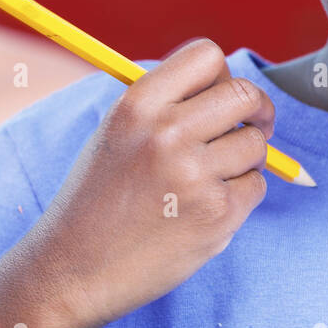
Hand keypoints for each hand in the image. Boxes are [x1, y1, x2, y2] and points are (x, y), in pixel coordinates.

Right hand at [0, 38, 272, 327]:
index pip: (207, 56)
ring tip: (210, 180)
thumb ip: (169, 105)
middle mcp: (166, 133)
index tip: (224, 97)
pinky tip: (204, 211)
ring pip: (256, 144)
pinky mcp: (216, 214)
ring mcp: (194, 175)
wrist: (71, 272)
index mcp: (137, 105)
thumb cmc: (98, 198)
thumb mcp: (117, 133)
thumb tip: (233, 87)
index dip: (225, 75)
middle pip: (246, 95)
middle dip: (257, 111)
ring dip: (246, 160)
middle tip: (253, 127)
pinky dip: (241, 197)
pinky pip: (256, 186)